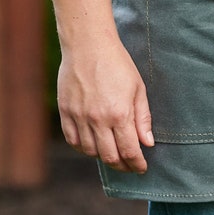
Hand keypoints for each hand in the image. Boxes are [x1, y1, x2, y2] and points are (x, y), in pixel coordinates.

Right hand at [57, 41, 153, 172]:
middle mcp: (97, 119)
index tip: (141, 168)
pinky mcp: (65, 111)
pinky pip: (72, 140)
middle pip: (109, 156)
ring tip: (113, 154)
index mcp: (119, 114)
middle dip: (122, 166)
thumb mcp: (138, 89)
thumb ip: (143, 118)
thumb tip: (147, 143)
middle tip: (130, 167)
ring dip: (103, 157)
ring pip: (90, 151)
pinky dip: (83, 148)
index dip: (136, 164)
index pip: (129, 151)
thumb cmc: (118, 65)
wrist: (88, 46)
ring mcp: (78, 116)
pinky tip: (93, 146)